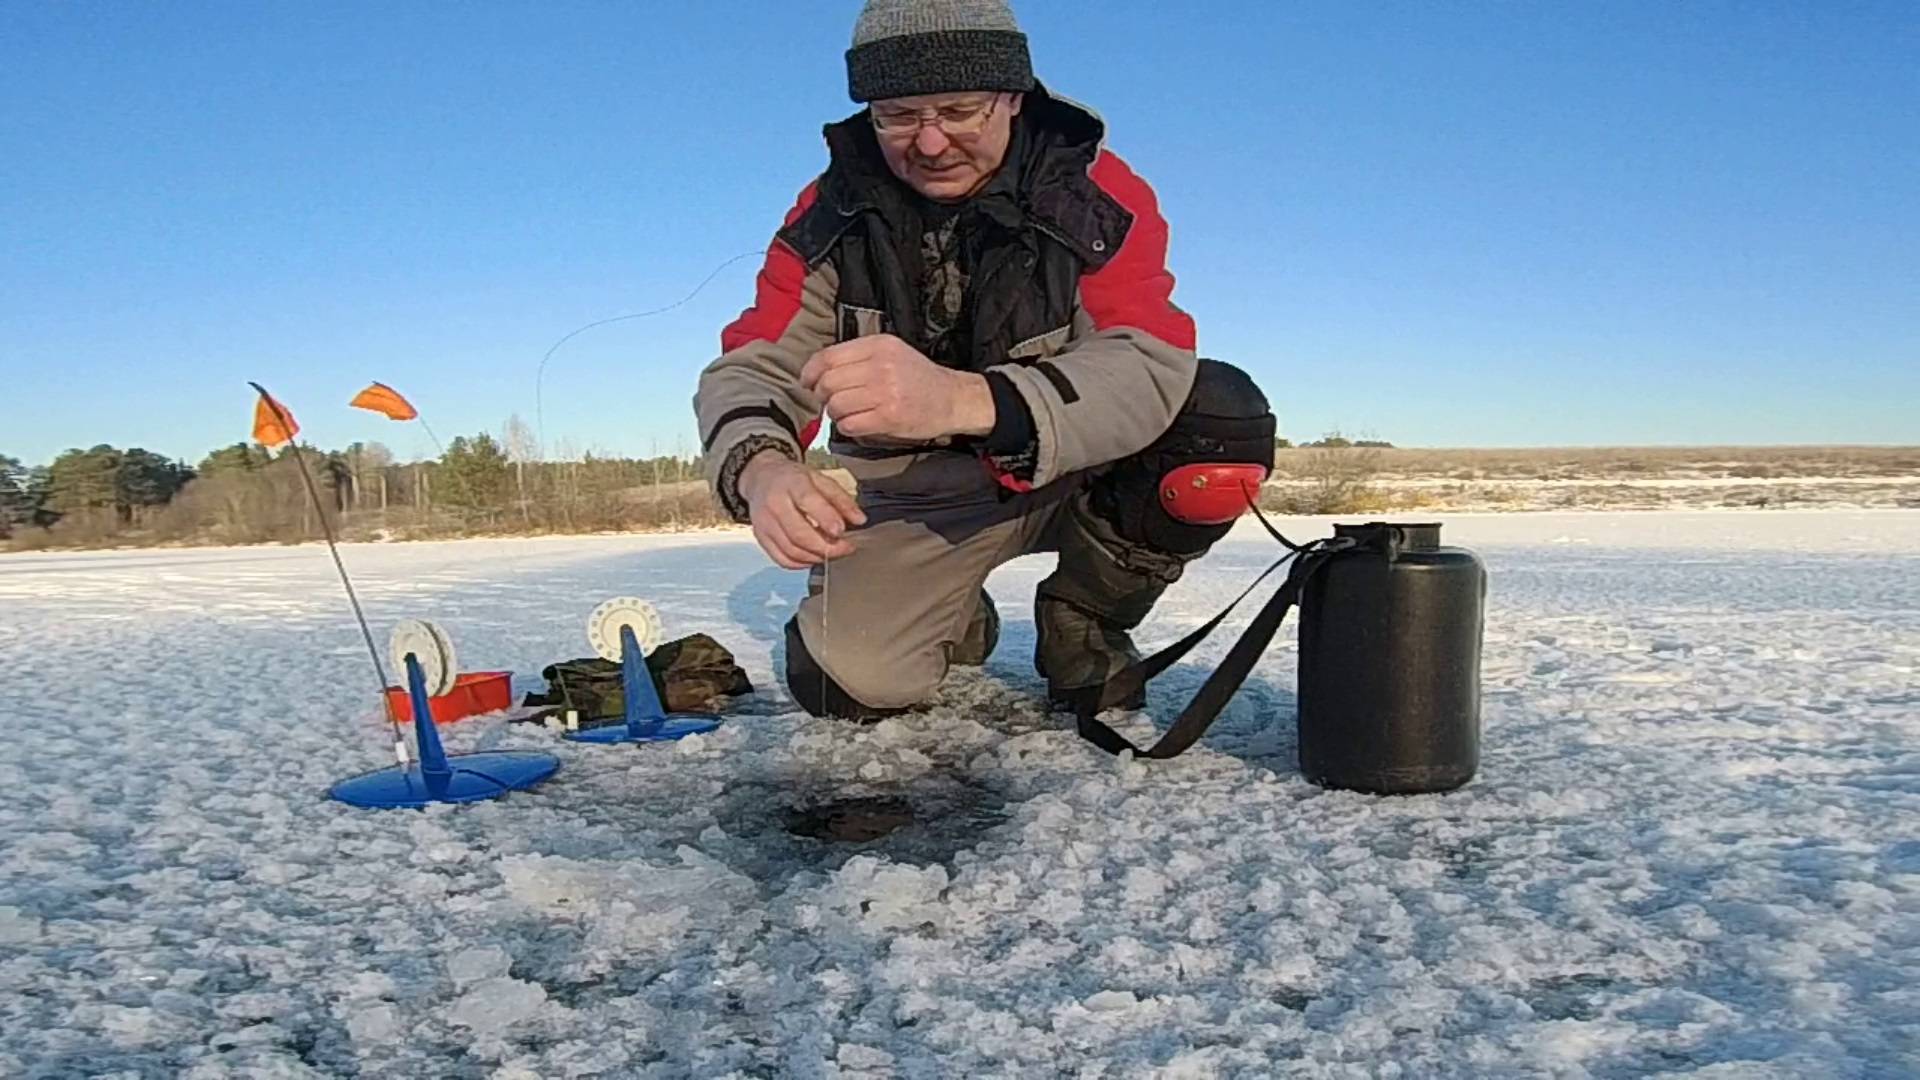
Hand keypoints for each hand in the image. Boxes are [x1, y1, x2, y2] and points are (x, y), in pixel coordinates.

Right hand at [737, 451, 866, 569]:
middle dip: (826, 547)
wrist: (761, 478)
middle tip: (845, 547)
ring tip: (832, 551)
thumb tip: (860, 520)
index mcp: (791, 483)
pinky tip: (814, 557)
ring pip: (791, 550)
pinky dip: (801, 564)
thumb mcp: (820, 479)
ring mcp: (765, 523)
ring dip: (816, 557)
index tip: (842, 531)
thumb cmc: (792, 479)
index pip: (808, 502)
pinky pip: (782, 559)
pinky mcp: (761, 538)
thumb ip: (841, 499)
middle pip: (799, 534)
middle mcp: (774, 504)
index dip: (826, 519)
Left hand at [800, 334, 994, 441]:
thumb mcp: (891, 353)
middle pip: (828, 382)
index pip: (828, 357)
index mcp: (878, 345)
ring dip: (835, 413)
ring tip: (848, 413)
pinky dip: (847, 427)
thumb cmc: (918, 378)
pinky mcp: (889, 417)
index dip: (810, 372)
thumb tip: (818, 371)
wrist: (952, 399)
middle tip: (830, 401)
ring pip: (836, 405)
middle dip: (822, 395)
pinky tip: (857, 424)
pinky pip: (849, 424)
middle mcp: (881, 366)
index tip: (808, 383)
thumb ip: (858, 356)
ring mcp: (885, 392)